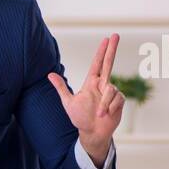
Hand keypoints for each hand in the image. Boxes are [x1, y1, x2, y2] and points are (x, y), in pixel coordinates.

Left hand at [46, 33, 123, 162]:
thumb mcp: (68, 102)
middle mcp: (102, 85)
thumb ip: (61, 88)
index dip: (101, 51)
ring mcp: (112, 92)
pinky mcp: (119, 101)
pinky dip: (110, 107)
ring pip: (111, 90)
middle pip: (109, 63)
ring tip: (98, 114)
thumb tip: (49, 74)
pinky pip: (117, 99)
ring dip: (104, 103)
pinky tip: (106, 115)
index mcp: (91, 83)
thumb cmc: (80, 118)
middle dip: (112, 50)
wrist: (92, 133)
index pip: (97, 64)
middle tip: (116, 35)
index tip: (106, 39)